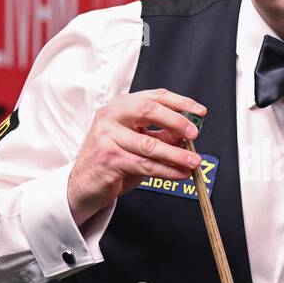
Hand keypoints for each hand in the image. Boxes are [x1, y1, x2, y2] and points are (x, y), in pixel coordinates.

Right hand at [67, 88, 207, 225]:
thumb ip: (159, 135)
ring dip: (177, 155)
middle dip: (176, 121)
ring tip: (193, 162)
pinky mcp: (108, 159)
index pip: (154, 96)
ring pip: (150, 144)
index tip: (200, 111)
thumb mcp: (137, 142)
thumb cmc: (113, 161)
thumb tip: (187, 134)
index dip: (180, 103)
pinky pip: (145, 165)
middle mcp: (110, 116)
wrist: (83, 185)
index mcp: (120, 107)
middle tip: (195, 134)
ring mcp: (106, 137)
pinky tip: (180, 174)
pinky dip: (167, 171)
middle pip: (148, 110)